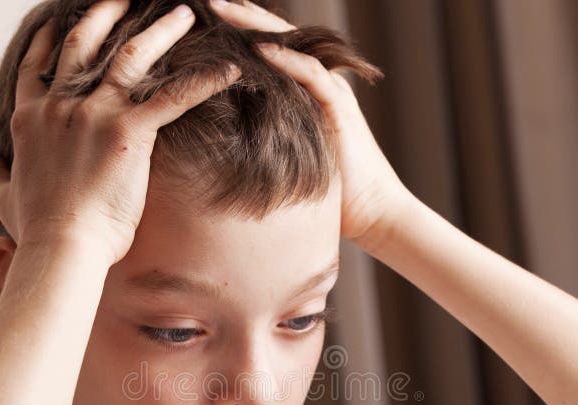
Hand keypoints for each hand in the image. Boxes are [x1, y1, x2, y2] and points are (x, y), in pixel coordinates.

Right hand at [0, 0, 240, 265]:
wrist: (62, 247)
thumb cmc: (37, 230)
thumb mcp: (3, 196)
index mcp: (31, 118)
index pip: (38, 65)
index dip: (51, 40)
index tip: (62, 23)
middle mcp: (60, 106)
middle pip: (84, 44)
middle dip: (105, 14)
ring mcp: (95, 114)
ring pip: (131, 56)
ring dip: (160, 31)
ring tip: (183, 14)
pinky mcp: (130, 132)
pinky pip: (174, 97)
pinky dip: (203, 82)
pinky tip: (229, 71)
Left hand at [208, 0, 406, 242]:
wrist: (371, 212)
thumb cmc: (330, 195)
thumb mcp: (288, 160)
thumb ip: (265, 141)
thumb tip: (227, 145)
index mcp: (305, 93)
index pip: (270, 51)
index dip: (241, 34)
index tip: (207, 22)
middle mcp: (319, 84)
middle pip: (277, 37)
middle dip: (242, 17)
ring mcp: (330, 93)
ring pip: (291, 45)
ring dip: (256, 26)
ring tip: (223, 8)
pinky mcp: (339, 108)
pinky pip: (310, 74)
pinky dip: (285, 59)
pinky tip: (258, 48)